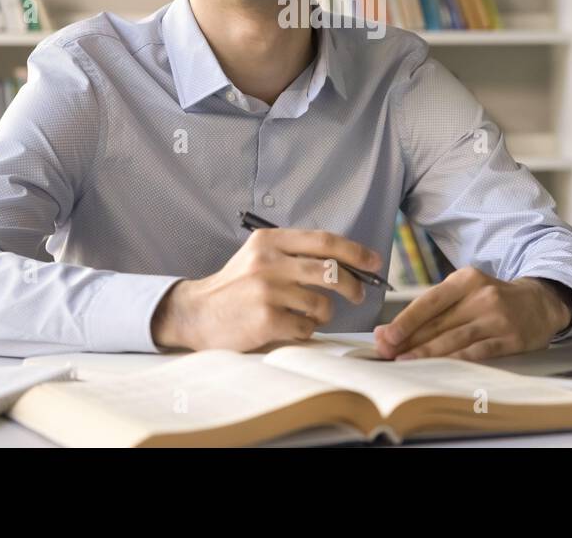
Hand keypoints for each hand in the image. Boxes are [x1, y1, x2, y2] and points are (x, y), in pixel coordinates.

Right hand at [150, 228, 382, 351]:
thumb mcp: (260, 256)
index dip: (355, 251)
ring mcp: (267, 291)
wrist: (197, 313)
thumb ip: (295, 253)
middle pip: (331, 271)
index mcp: (270, 241)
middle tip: (358, 294)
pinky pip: (307, 327)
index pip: (324, 241)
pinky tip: (289, 327)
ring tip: (308, 315)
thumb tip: (346, 261)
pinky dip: (305, 330)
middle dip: (353, 285)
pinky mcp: (266, 319)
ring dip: (323, 313)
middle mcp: (269, 262)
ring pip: (322, 304)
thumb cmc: (236, 286)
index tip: (374, 262)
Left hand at [373, 268, 571, 361]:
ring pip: (455, 339)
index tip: (386, 335)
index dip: (405, 320)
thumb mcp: (466, 292)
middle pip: (439, 323)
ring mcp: (497, 318)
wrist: (540, 302)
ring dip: (427, 353)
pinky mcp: (510, 339)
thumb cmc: (492, 300)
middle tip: (387, 353)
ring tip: (405, 364)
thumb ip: (432, 310)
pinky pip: (477, 353)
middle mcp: (482, 296)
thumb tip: (390, 331)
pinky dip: (456, 361)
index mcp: (466, 279)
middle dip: (410, 340)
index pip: (429, 301)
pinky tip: (439, 369)